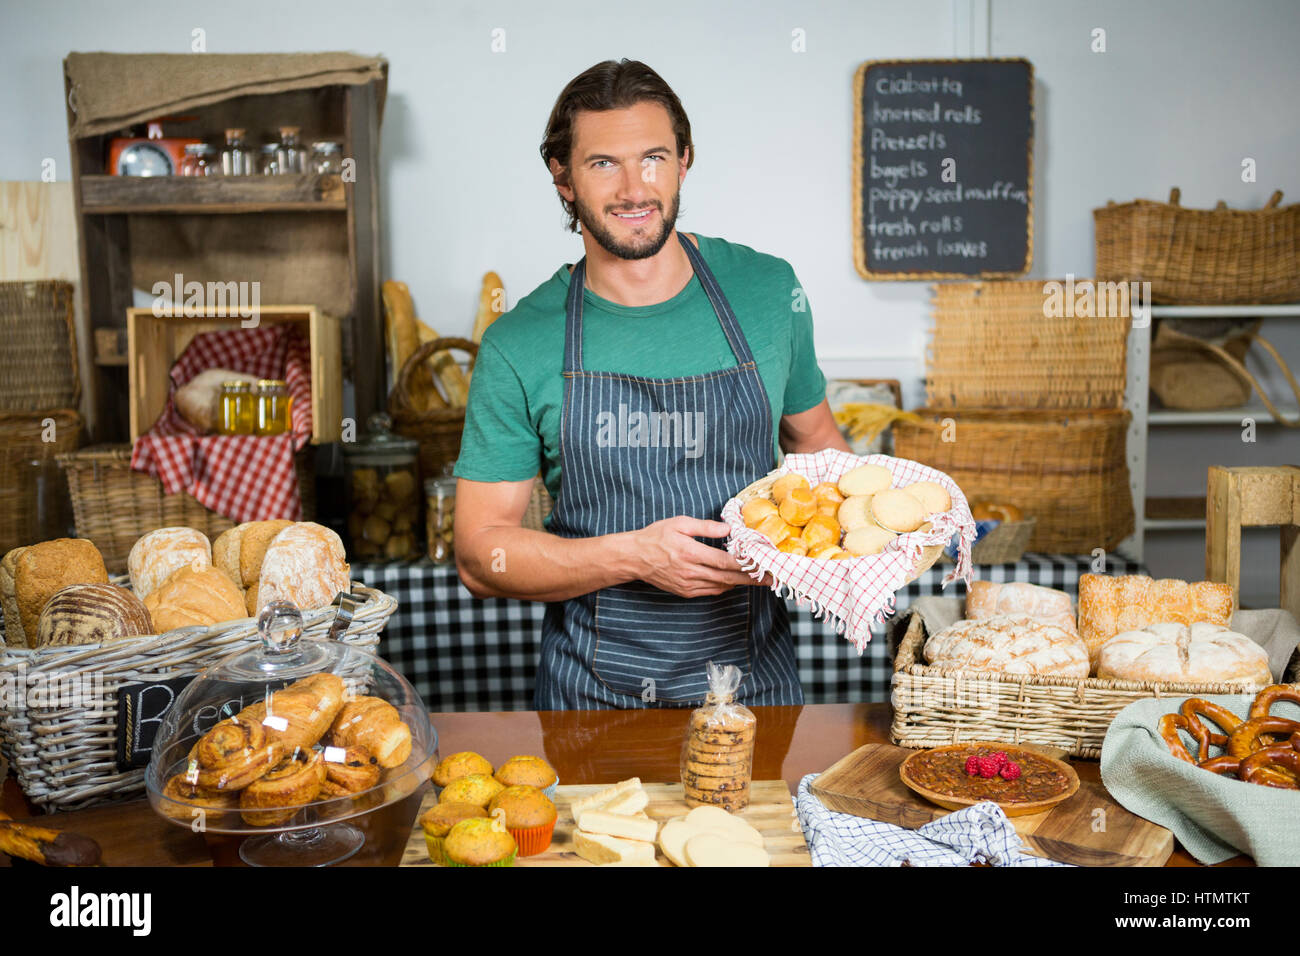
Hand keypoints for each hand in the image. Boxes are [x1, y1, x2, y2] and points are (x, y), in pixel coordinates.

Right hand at [632, 516, 758, 597]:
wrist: (634, 558)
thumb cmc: (656, 537)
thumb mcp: (680, 523)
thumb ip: (706, 527)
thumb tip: (728, 529)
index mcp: (690, 553)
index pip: (725, 562)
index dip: (746, 565)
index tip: (763, 564)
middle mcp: (691, 572)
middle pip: (728, 578)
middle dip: (752, 578)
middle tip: (771, 578)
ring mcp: (688, 585)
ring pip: (721, 586)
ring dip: (741, 583)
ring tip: (759, 580)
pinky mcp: (685, 592)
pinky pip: (711, 591)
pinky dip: (725, 586)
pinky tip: (735, 581)